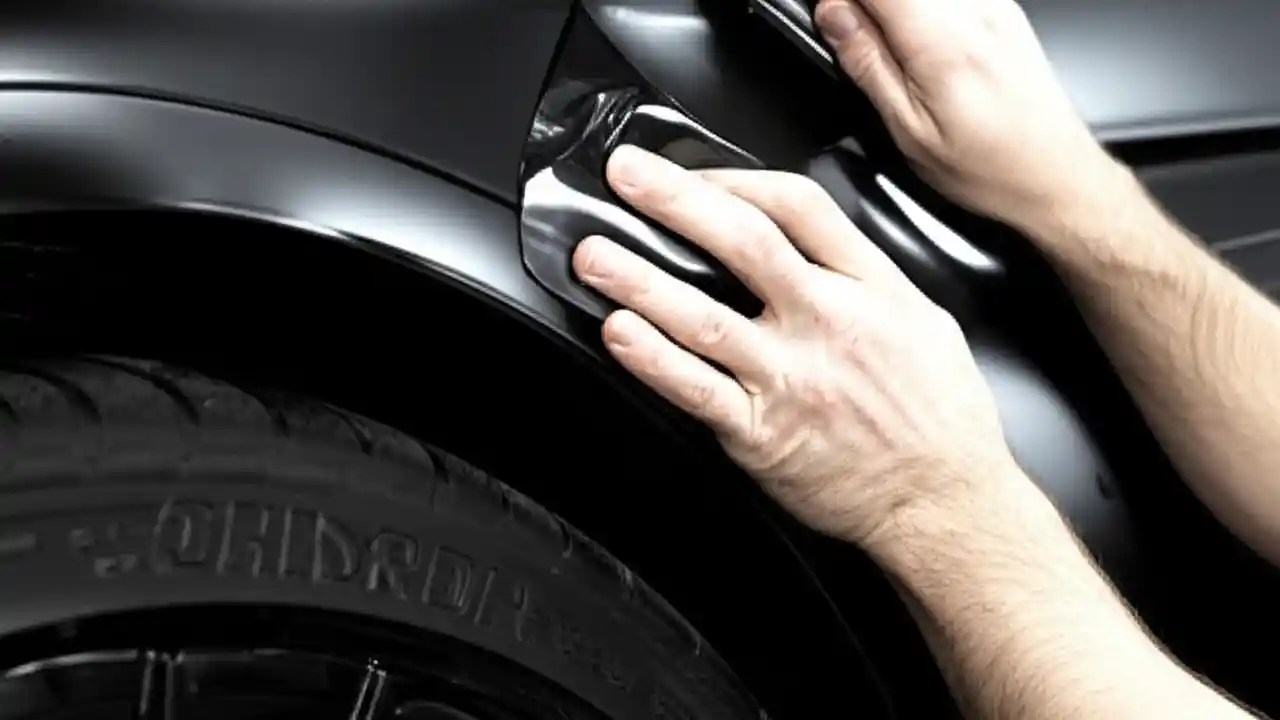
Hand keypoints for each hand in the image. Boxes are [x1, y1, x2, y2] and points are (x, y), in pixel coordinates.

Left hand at [574, 145, 1023, 553]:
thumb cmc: (938, 417)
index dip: (735, 178)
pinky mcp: (763, 434)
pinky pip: (695, 389)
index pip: (797, 207)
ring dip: (639, 279)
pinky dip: (650, 359)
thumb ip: (864, 276)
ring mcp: (791, 380)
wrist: (945, 504)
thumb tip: (810, 241)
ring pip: (703, 316)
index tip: (692, 172)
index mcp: (868, 289)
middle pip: (742, 243)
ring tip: (593, 255)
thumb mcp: (923, 320)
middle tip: (626, 175)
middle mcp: (826, 325)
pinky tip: (618, 332)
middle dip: (675, 201)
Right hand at [814, 0, 1129, 233]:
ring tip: (896, 55)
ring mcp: (994, 4)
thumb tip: (831, 15)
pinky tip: (923, 51)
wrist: (1054, 175)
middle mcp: (975, 10)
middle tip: (858, 42)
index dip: (843, 0)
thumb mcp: (909, 130)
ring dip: (895, 13)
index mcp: (943, 41)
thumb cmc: (990, 167)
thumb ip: (867, 63)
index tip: (832, 20)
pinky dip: (921, 15)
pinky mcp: (1003, 9)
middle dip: (867, 8)